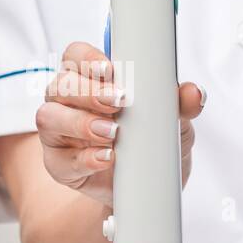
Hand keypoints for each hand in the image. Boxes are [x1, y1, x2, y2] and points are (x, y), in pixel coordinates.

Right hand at [36, 41, 205, 206]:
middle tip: (118, 102)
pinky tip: (106, 158)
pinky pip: (59, 159)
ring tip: (112, 133)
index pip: (75, 55)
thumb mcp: (172, 121)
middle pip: (60, 84)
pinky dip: (84, 159)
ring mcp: (58, 133)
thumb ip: (181, 104)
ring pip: (48, 118)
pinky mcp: (58, 164)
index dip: (87, 58)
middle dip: (88, 92)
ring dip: (80, 123)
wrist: (144, 187)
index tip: (110, 69)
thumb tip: (194, 93)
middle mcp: (66, 101)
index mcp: (89, 79)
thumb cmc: (150, 141)